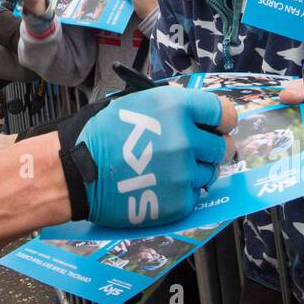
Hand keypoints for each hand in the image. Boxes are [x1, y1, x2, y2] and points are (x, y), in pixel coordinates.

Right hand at [57, 87, 235, 227]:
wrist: (78, 172)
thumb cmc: (102, 133)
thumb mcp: (137, 101)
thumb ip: (174, 105)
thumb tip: (201, 113)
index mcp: (177, 108)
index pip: (225, 113)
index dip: (221, 120)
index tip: (215, 126)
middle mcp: (186, 140)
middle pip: (223, 146)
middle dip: (210, 147)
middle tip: (191, 150)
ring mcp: (184, 173)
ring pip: (210, 172)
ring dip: (195, 170)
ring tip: (166, 168)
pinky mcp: (179, 201)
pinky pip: (194, 194)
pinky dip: (182, 190)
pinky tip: (159, 184)